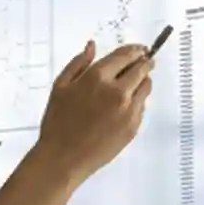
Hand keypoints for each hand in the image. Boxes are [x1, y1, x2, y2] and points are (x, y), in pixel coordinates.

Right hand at [33, 40, 154, 183]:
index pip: (126, 55)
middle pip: (142, 68)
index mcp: (97, 77)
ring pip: (146, 86)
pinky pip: (142, 106)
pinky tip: (122, 107)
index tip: (140, 49)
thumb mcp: (60, 87)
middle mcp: (117, 91)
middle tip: (144, 62)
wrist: (63, 158)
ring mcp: (128, 109)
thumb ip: (78, 64)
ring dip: (142, 81)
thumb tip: (92, 45)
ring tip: (132, 85)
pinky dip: (137, 101)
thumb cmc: (57, 122)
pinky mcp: (133, 126)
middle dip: (144, 62)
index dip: (135, 50)